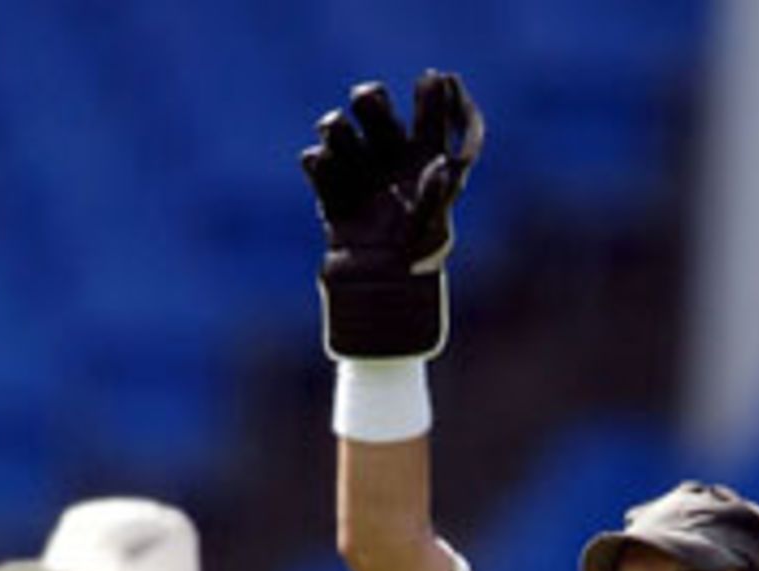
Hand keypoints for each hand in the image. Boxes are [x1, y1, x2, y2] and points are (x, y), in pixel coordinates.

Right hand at [301, 69, 483, 357]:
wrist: (379, 301)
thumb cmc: (417, 266)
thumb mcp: (433, 232)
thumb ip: (436, 196)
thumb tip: (441, 163)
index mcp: (423, 162)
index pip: (429, 115)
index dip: (430, 96)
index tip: (430, 82)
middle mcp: (390, 163)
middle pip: (376, 113)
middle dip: (369, 102)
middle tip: (365, 100)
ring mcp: (360, 178)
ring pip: (343, 137)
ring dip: (337, 130)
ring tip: (334, 132)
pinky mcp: (333, 199)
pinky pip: (320, 172)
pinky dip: (317, 163)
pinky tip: (317, 160)